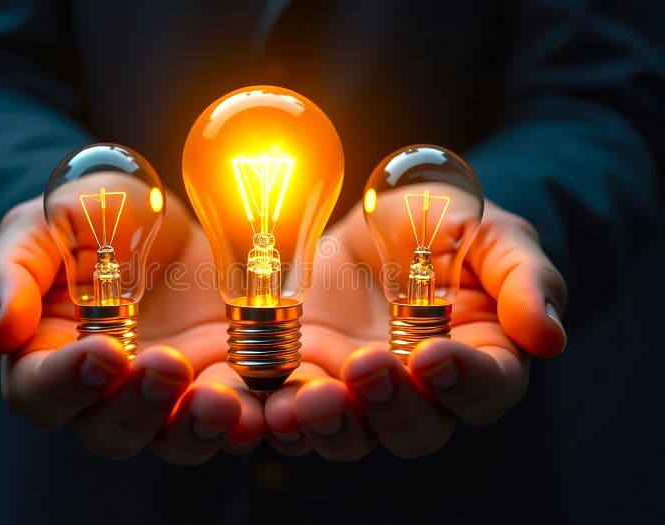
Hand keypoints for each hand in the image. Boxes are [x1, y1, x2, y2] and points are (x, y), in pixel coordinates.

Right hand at [0, 193, 264, 463]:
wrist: (158, 213)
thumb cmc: (89, 218)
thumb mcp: (47, 223)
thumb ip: (13, 270)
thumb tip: (0, 330)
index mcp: (50, 356)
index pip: (41, 391)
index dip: (66, 382)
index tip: (103, 351)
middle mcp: (107, 390)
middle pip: (109, 430)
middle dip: (136, 406)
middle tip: (165, 364)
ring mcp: (166, 394)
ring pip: (172, 439)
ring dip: (193, 426)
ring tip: (217, 399)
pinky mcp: (217, 383)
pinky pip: (231, 421)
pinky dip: (245, 421)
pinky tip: (258, 404)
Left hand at [264, 200, 567, 459]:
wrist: (373, 219)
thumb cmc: (444, 225)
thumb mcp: (487, 231)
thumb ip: (522, 276)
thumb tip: (548, 336)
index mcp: (475, 358)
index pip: (484, 390)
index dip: (464, 382)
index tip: (433, 356)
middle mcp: (417, 390)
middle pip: (414, 428)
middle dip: (391, 406)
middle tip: (368, 367)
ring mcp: (357, 391)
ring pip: (350, 434)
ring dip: (328, 425)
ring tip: (303, 405)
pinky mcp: (305, 380)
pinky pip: (290, 415)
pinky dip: (274, 418)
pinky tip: (262, 409)